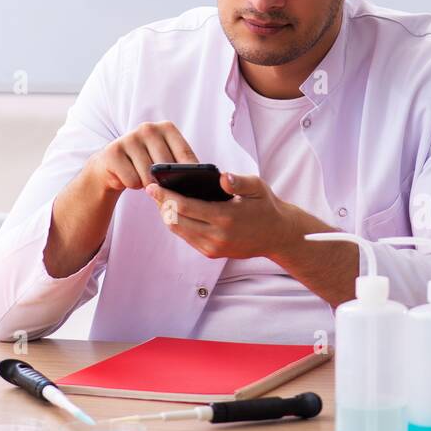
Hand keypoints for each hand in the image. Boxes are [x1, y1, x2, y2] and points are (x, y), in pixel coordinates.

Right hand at [87, 122, 198, 194]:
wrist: (113, 164)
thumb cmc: (146, 164)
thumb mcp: (165, 160)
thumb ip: (180, 166)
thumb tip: (197, 183)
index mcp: (166, 128)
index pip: (185, 154)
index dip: (189, 174)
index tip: (191, 187)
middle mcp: (148, 128)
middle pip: (166, 168)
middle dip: (164, 182)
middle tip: (159, 183)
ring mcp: (129, 138)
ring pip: (148, 176)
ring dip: (147, 185)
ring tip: (142, 177)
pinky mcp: (113, 151)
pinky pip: (132, 180)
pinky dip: (131, 185)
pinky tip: (128, 175)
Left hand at [144, 171, 300, 260]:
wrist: (277, 236)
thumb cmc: (266, 206)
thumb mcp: (257, 187)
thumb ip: (239, 181)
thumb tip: (222, 177)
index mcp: (225, 217)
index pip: (185, 207)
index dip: (166, 196)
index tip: (152, 185)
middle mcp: (216, 236)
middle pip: (176, 220)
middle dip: (162, 205)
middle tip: (152, 189)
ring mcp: (213, 247)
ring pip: (179, 231)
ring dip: (167, 215)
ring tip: (161, 199)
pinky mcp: (212, 253)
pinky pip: (187, 237)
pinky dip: (178, 224)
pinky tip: (175, 211)